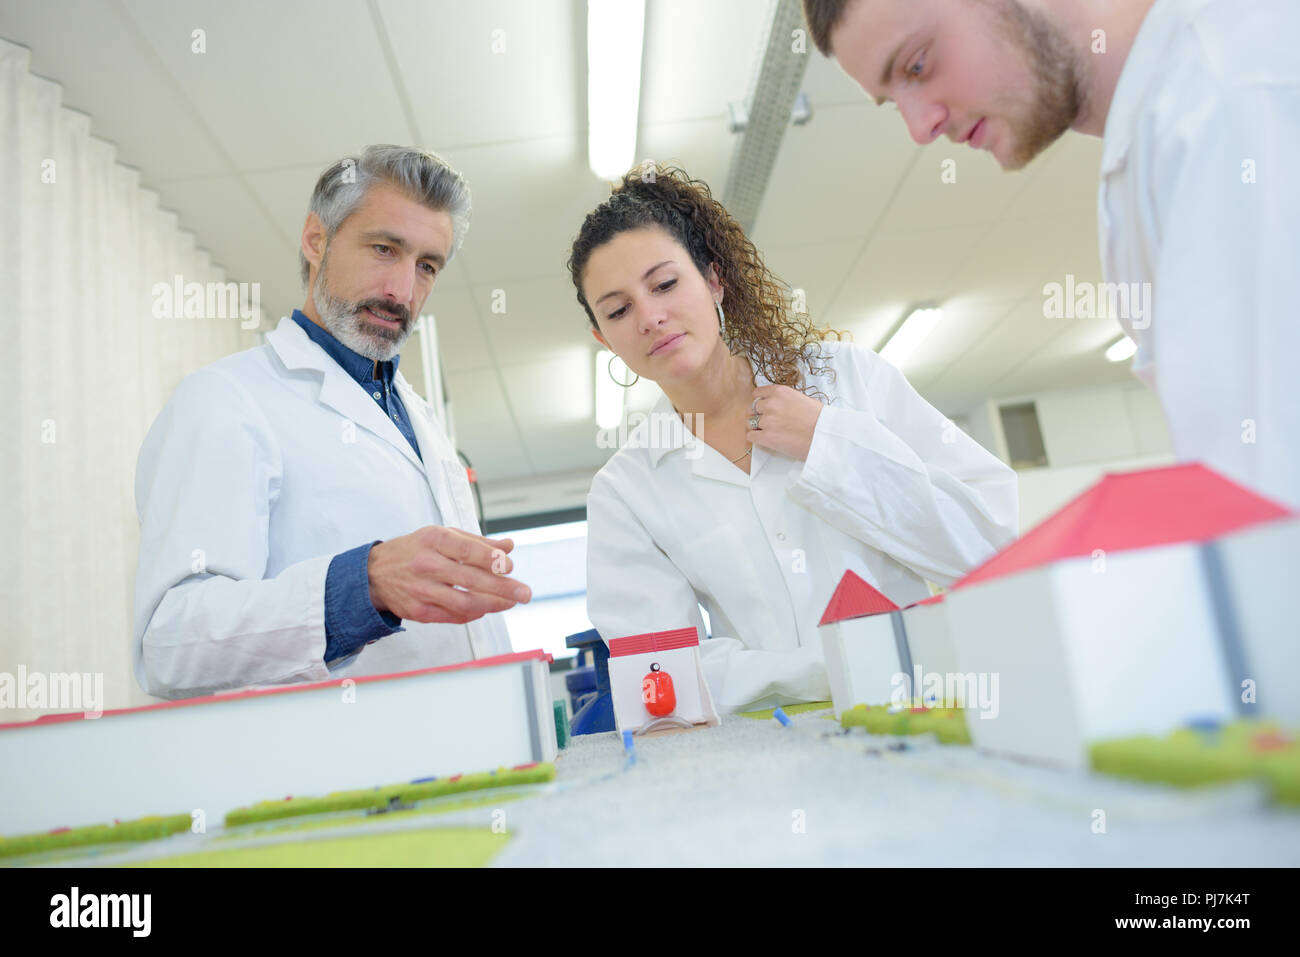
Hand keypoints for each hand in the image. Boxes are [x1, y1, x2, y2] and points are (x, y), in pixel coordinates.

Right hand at [367, 526, 531, 624]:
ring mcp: (421, 590)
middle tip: (524, 593)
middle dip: (502, 588)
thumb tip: (508, 548)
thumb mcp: (442, 536)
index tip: (510, 566)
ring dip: (492, 604)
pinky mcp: (419, 611)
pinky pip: (453, 616)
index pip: (467, 550)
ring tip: (510, 602)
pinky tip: (487, 608)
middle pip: (470, 579)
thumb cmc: (414, 550)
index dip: (491, 560)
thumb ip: (477, 542)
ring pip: (463, 602)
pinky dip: (474, 613)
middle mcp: (426, 565)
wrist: (374, 574)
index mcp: (433, 540)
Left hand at [747, 384, 823, 461]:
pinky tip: (765, 439)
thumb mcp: (802, 399)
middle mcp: (771, 404)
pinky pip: (751, 436)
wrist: (824, 436)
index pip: (758, 393)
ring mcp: (767, 420)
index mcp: (780, 392)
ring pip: (750, 422)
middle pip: (753, 408)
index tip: (763, 407)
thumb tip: (776, 406)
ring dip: (758, 427)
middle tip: (770, 422)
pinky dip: (756, 438)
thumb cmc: (819, 420)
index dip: (760, 402)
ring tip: (770, 432)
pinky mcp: (766, 437)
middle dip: (760, 415)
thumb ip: (784, 401)